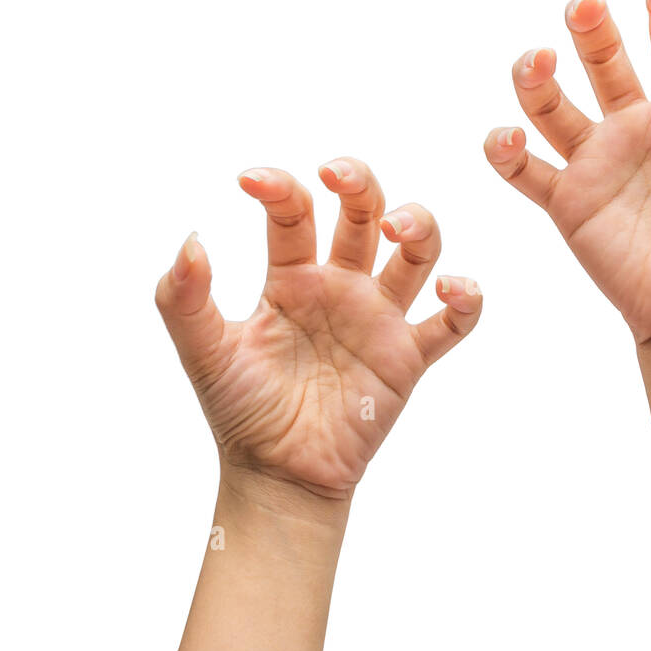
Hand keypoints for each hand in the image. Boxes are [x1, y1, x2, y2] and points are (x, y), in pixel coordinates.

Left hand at [155, 160, 480, 501]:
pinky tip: (451, 288)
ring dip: (418, 225)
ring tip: (396, 229)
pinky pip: (453, 322)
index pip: (296, 213)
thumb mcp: (202, 352)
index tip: (251, 180)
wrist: (278, 475)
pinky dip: (466, 299)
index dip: (280, 186)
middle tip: (338, 174)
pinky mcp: (409, 358)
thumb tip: (192, 239)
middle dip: (360, 182)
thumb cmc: (241, 412)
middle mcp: (342, 287)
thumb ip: (185, 299)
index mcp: (292, 278)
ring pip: (418, 252)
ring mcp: (380, 319)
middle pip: (366, 212)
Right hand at [484, 0, 650, 349]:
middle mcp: (638, 128)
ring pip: (553, 104)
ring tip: (539, 61)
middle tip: (586, 6)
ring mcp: (598, 163)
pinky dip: (504, 149)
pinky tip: (508, 136)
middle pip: (605, 60)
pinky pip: (523, 169)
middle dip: (592, 28)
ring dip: (537, 77)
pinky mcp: (568, 203)